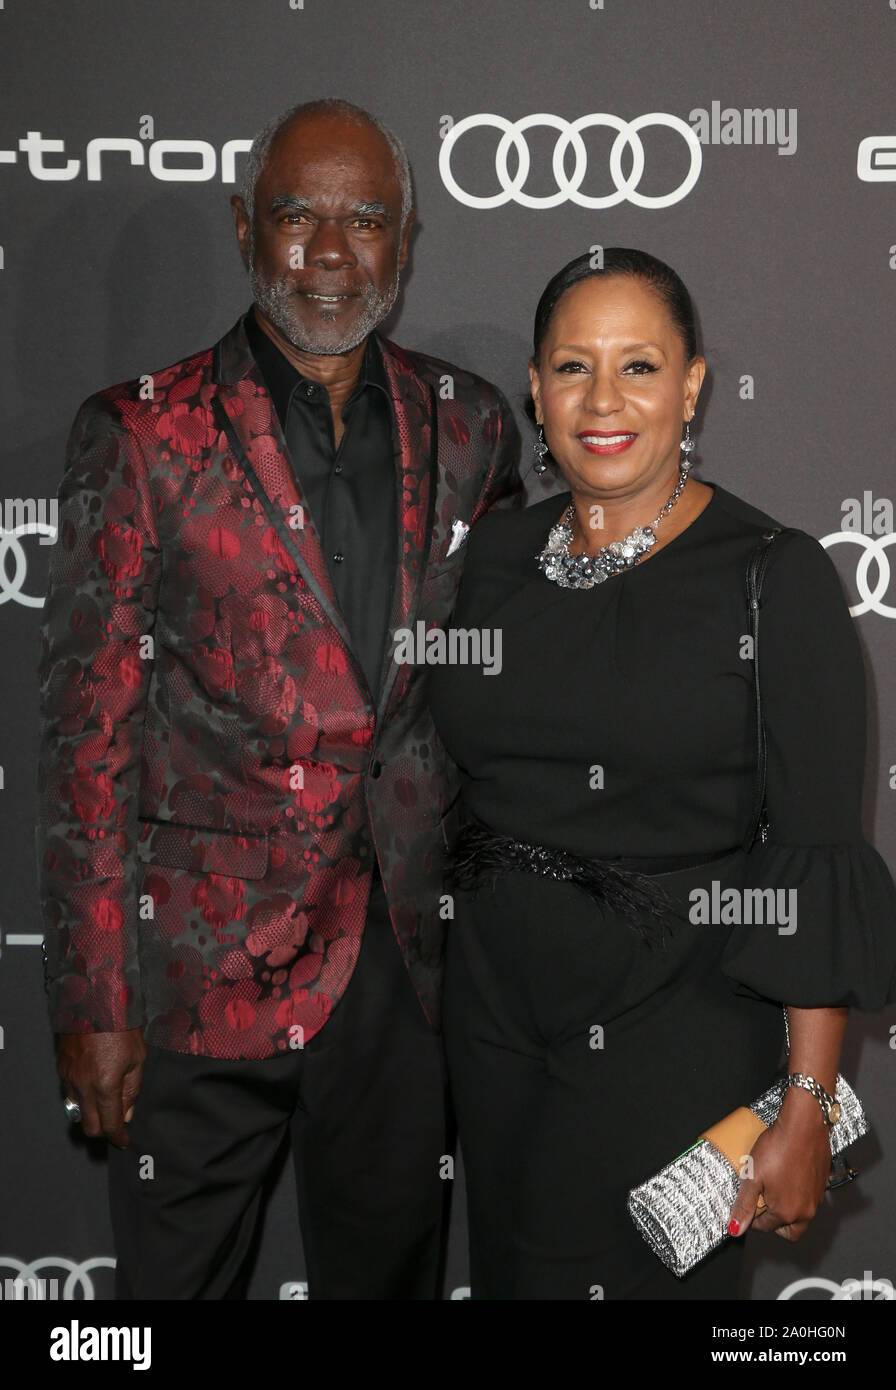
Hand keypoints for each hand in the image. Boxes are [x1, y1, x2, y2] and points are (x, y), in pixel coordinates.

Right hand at [56, 1028, 145, 1149]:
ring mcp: (69, 1077)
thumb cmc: (121, 1025)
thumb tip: (127, 1113)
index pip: (110, 1124)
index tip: (124, 1141)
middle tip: (116, 1124)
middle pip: (90, 1126)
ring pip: (77, 1111)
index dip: (118, 1137)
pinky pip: (69, 1093)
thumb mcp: (137, 1058)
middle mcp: (84, 1085)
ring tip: (106, 1103)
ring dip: (91, 1114)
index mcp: (106, 1084)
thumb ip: (132, 1089)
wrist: (96, 1001)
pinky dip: (81, 1097)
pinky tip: (93, 1085)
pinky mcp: (62, 1068)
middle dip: (104, 1130)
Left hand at [728, 1088, 832, 1240]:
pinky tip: (788, 1175)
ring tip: (773, 1186)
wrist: (803, 1124)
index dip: (753, 1217)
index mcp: (787, 1212)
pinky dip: (798, 1194)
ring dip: (787, 1207)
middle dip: (775, 1223)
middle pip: (789, 1230)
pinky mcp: (823, 1182)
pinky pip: (810, 1197)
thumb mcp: (752, 1176)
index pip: (765, 1227)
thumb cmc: (778, 1147)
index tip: (748, 1204)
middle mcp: (807, 1210)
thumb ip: (744, 1205)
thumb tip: (735, 1228)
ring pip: (801, 1214)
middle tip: (762, 1204)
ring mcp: (817, 1197)